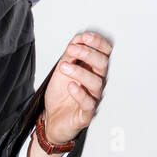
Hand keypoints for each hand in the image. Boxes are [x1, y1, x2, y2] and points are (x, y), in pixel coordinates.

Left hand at [35, 32, 112, 156]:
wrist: (52, 118)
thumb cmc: (60, 95)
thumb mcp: (62, 69)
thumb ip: (70, 55)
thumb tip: (77, 39)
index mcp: (93, 69)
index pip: (104, 53)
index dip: (97, 43)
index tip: (85, 37)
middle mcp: (96, 82)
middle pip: (102, 64)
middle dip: (87, 53)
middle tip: (72, 49)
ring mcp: (93, 97)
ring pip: (96, 82)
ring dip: (79, 71)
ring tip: (64, 67)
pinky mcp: (87, 113)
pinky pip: (89, 103)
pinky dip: (80, 93)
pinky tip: (71, 86)